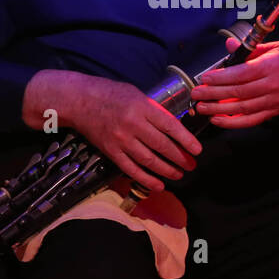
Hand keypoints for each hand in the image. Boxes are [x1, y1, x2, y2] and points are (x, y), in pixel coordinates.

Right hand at [23, 70, 200, 192]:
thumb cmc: (111, 94)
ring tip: (179, 174)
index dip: (186, 140)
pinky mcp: (111, 151)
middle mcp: (133, 124)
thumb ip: (154, 110)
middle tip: (191, 165)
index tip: (197, 150)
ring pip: (148, 160)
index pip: (170, 126)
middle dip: (180, 158)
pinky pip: (131, 168)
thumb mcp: (137, 94)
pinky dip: (146, 179)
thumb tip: (173, 127)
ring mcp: (121, 139)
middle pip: (161, 145)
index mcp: (142, 107)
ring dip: (166, 170)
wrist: (80, 100)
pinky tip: (158, 185)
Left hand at [190, 36, 278, 128]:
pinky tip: (218, 120)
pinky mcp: (273, 112)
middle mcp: (270, 85)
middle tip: (196, 94)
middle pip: (237, 92)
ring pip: (242, 108)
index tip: (204, 78)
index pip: (240, 74)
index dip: (220, 77)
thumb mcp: (271, 47)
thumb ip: (248, 49)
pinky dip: (233, 123)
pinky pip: (251, 120)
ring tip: (202, 108)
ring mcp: (272, 101)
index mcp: (269, 66)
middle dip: (213, 94)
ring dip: (219, 110)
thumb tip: (228, 45)